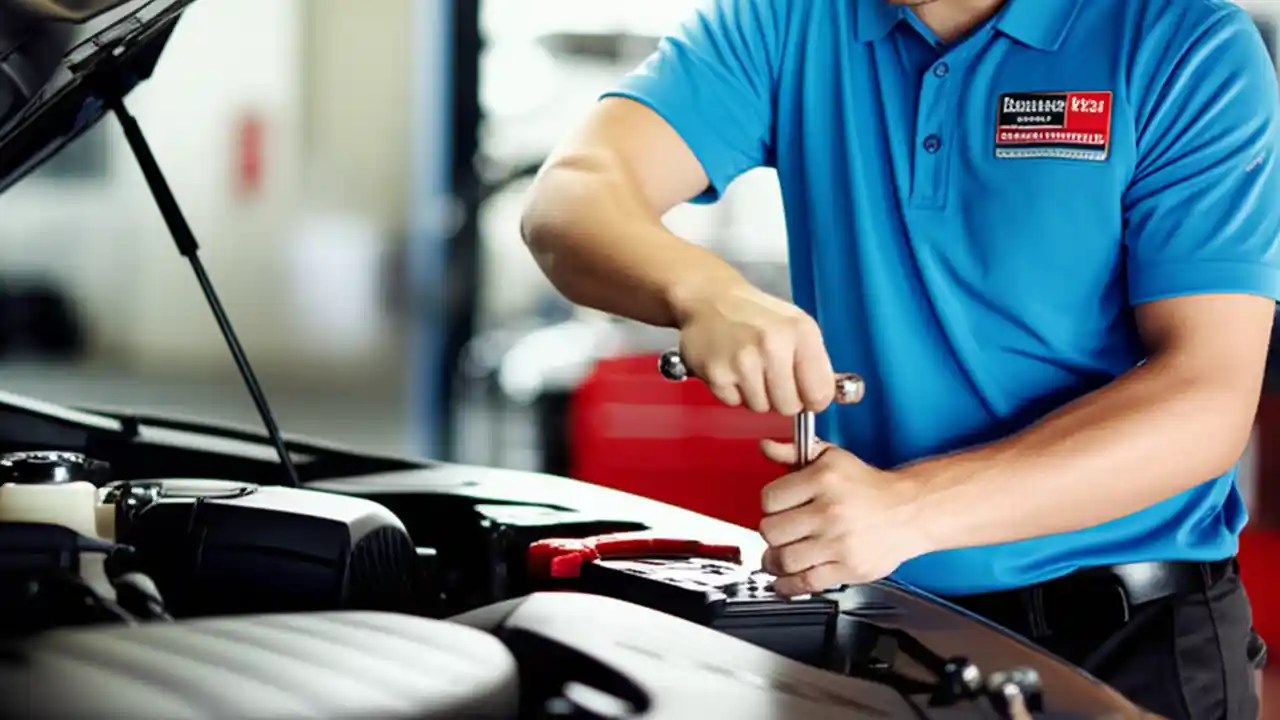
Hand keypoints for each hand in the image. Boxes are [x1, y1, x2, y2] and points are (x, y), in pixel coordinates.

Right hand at [676, 282, 834, 414]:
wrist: (710, 298)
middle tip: (770, 376)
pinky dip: (733, 392)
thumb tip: (837, 395)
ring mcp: (743, 361)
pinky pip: (734, 403)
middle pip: (790, 407)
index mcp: (800, 333)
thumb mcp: (796, 325)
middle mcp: (773, 346)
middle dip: (782, 398)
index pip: (820, 393)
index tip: (804, 392)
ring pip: (761, 408)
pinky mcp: (717, 374)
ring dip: (756, 395)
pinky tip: (730, 368)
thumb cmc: (756, 314)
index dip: (812, 398)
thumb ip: (816, 361)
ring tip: (748, 368)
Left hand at [757, 439, 929, 596]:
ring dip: (774, 561)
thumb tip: (766, 447)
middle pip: (772, 531)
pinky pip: (806, 583)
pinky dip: (788, 585)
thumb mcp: (832, 458)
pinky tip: (784, 580)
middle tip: (778, 532)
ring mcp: (839, 542)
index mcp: (823, 479)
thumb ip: (794, 452)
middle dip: (771, 533)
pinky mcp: (849, 568)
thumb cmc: (868, 486)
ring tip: (778, 556)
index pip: (770, 499)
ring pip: (784, 559)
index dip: (769, 505)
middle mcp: (830, 511)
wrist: (909, 510)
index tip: (776, 508)